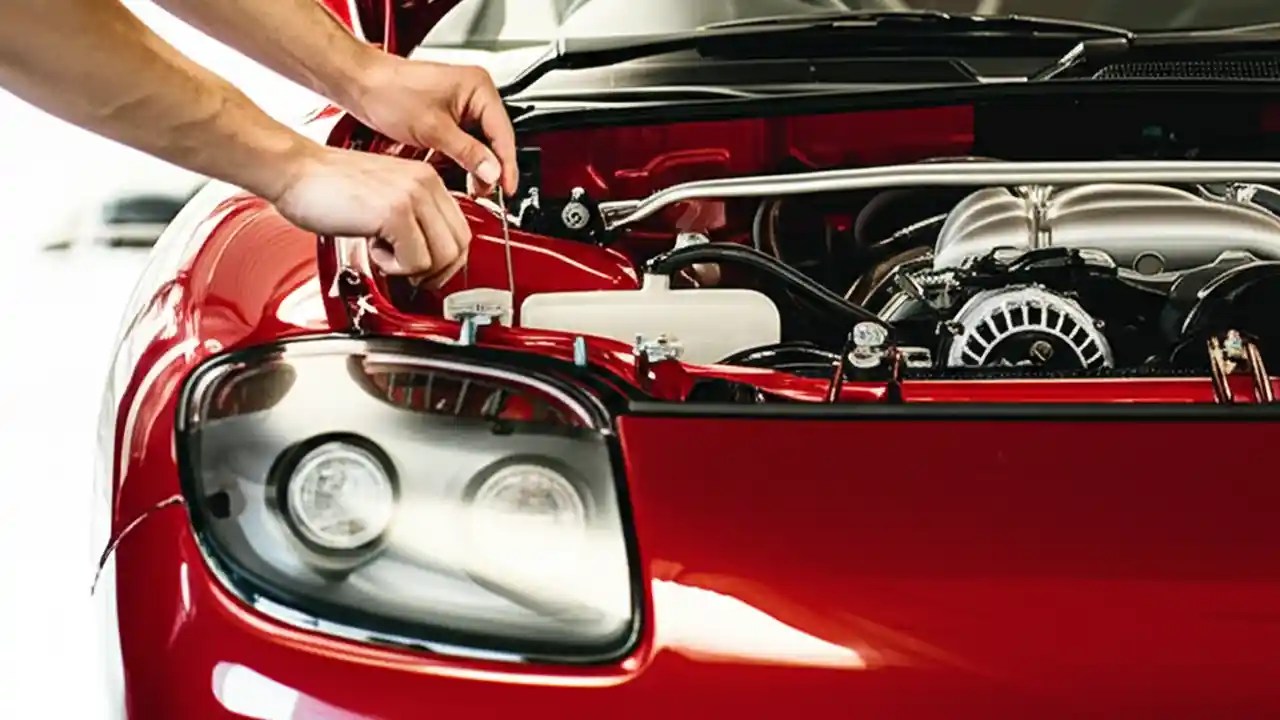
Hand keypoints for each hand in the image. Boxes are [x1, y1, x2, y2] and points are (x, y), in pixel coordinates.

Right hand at [269, 146, 469, 285]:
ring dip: (413, 269)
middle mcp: (426, 184)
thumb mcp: (385, 196)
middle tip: (408, 273)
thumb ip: (414, 218)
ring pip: (442, 257)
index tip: (426, 270)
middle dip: (436, 272)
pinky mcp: (395, 213)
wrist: (294, 170)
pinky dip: (393, 267)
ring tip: (383, 253)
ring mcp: (412, 197)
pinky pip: (416, 261)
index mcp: (427, 179)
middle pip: (459, 246)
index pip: (461, 230)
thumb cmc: (328, 186)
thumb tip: (433, 256)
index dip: (446, 260)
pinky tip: (371, 247)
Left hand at [349, 57, 517, 196]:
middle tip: (485, 191)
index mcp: (478, 87)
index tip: (507, 188)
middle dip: (489, 167)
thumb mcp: (433, 128)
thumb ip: (467, 152)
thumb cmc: (389, 91)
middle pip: (493, 139)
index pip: (503, 133)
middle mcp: (474, 93)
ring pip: (479, 143)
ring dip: (474, 165)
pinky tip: (456, 173)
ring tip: (471, 187)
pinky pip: (464, 141)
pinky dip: (461, 158)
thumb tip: (492, 173)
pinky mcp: (448, 114)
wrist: (360, 84)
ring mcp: (461, 104)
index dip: (506, 165)